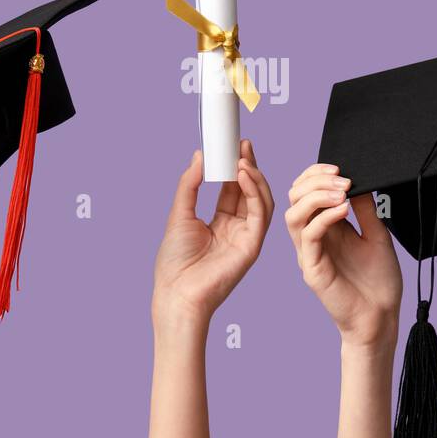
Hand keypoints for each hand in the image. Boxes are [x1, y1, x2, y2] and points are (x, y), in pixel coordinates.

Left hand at [152, 140, 273, 327]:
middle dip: (249, 166)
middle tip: (242, 145)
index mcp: (220, 223)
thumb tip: (199, 156)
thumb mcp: (180, 214)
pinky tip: (244, 176)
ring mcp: (246, 237)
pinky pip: (260, 214)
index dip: (235, 167)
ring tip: (243, 158)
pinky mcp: (252, 246)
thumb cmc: (175, 262)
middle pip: (250, 192)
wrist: (177, 292)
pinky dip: (255, 192)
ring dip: (254, 177)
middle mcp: (236, 228)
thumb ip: (190, 184)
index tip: (233, 146)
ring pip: (261, 200)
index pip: (233, 189)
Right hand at [285, 163, 401, 349]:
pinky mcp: (313, 269)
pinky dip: (324, 217)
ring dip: (316, 196)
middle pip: (294, 198)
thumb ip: (365, 210)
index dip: (316, 174)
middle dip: (315, 180)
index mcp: (326, 228)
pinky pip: (308, 236)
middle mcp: (313, 238)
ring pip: (294, 215)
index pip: (306, 192)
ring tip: (342, 192)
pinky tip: (344, 211)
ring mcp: (310, 254)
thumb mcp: (376, 235)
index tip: (340, 167)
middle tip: (343, 179)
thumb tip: (360, 181)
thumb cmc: (378, 283)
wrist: (381, 317)